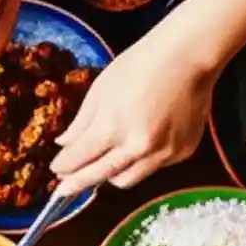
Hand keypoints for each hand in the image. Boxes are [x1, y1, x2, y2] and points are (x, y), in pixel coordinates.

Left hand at [51, 38, 216, 195]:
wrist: (188, 56)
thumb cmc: (141, 65)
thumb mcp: (101, 90)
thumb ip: (81, 123)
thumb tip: (64, 145)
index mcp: (113, 126)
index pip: (80, 158)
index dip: (64, 166)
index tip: (56, 170)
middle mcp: (137, 146)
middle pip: (99, 176)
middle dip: (78, 183)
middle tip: (65, 188)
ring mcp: (162, 153)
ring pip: (126, 179)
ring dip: (110, 174)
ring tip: (103, 164)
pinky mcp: (181, 153)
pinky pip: (152, 167)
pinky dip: (140, 161)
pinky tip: (139, 143)